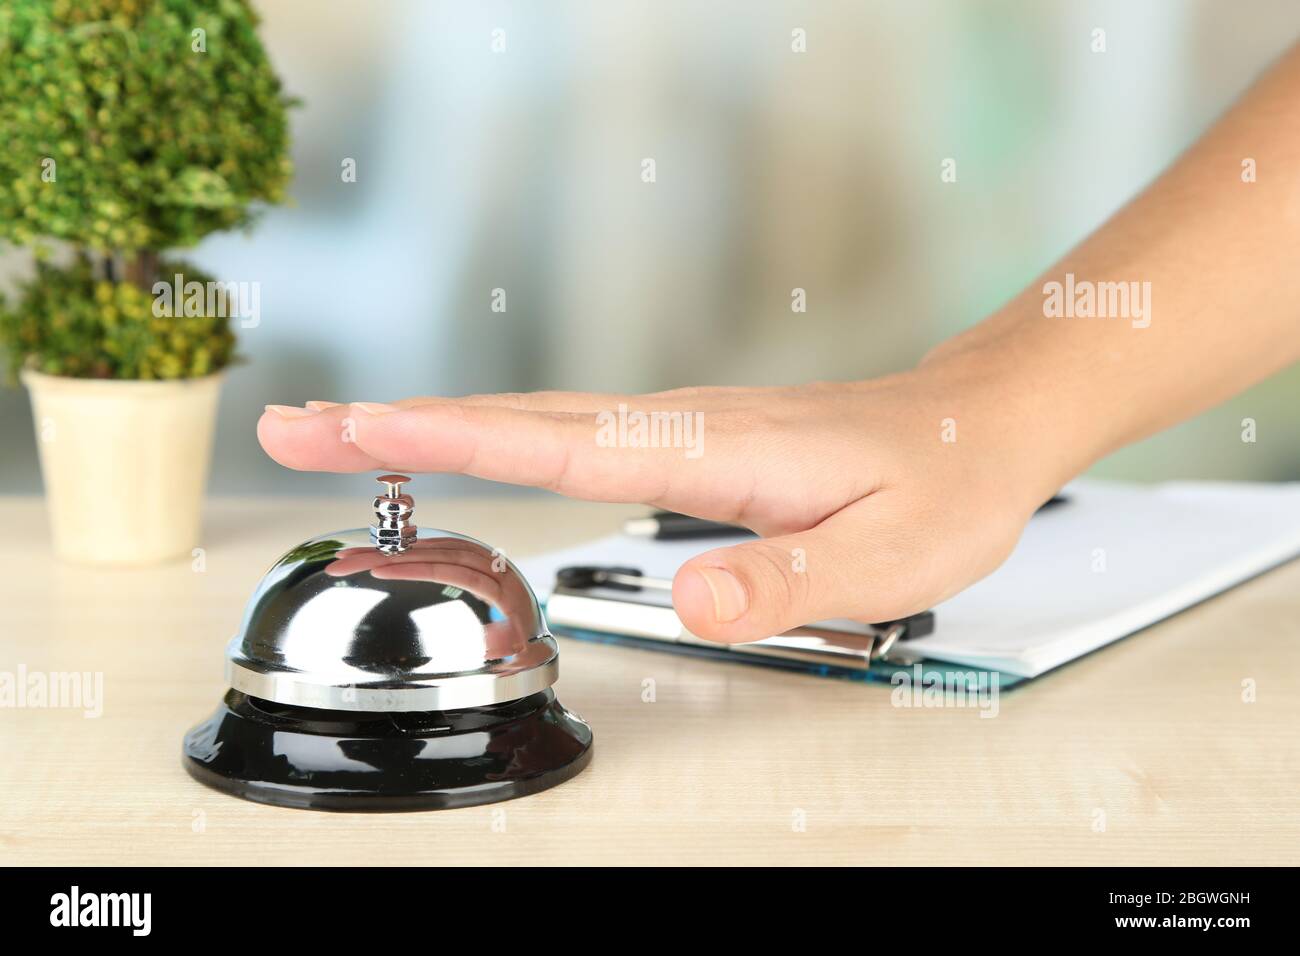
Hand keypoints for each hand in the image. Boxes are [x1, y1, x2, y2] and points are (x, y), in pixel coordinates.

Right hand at [258, 362, 1070, 643]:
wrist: (978, 422)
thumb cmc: (938, 482)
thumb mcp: (882, 555)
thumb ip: (780, 581)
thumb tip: (689, 601)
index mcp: (707, 448)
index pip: (552, 442)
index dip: (446, 437)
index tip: (352, 429)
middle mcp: (677, 424)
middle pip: (514, 420)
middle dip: (396, 422)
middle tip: (294, 429)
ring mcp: (677, 426)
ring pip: (534, 421)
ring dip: (432, 425)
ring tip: (345, 436)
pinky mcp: (686, 441)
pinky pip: (571, 434)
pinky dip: (498, 437)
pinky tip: (472, 449)